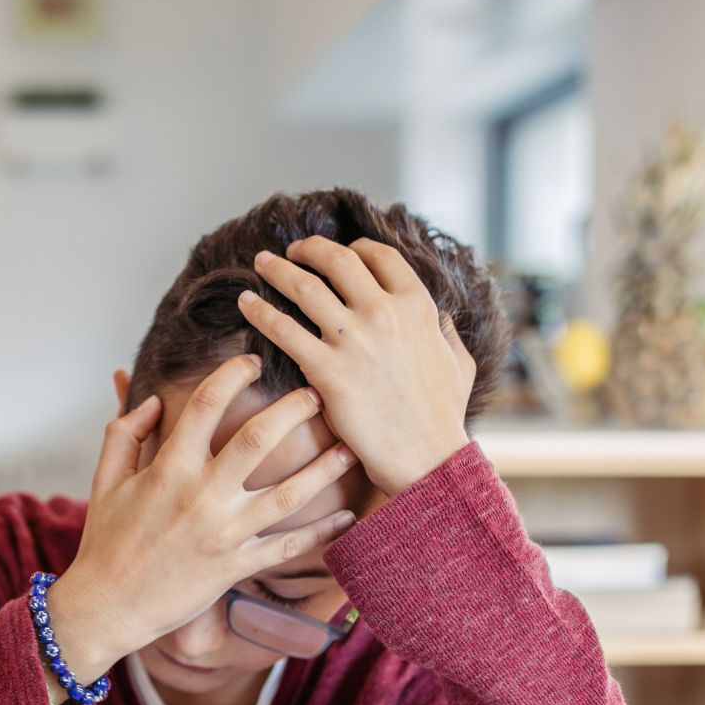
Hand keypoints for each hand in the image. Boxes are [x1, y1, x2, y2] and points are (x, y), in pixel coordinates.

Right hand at [46, 354, 360, 684]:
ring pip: (288, 494)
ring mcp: (223, 533)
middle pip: (259, 439)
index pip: (207, 404)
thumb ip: (124, 433)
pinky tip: (347, 517)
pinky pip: (288, 546)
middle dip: (294, 410)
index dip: (233, 373)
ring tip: (348, 449)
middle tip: (316, 394)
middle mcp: (201, 496)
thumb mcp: (105, 480)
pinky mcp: (236, 566)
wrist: (108, 607)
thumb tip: (151, 400)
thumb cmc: (105, 542)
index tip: (252, 362)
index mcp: (168, 468)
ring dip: (324, 468)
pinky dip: (321, 533)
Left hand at [238, 236, 474, 496]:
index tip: (339, 250)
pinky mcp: (327, 370)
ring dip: (277, 269)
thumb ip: (447, 332)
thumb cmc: (443, 415)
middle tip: (293, 250)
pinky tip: (245, 302)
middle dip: (310, 248)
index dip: (355, 247)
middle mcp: (384, 312)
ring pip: (305, 287)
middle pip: (337, 260)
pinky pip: (284, 329)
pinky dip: (260, 311)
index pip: (380, 255)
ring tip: (260, 263)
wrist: (426, 457)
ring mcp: (353, 340)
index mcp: (417, 305)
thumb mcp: (459, 363)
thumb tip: (442, 316)